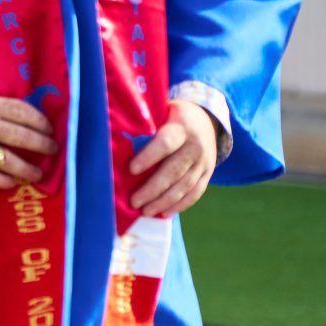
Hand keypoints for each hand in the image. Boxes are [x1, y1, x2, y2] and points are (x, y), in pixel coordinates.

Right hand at [0, 80, 60, 189]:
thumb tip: (16, 114)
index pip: (26, 113)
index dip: (42, 122)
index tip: (49, 129)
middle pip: (25, 138)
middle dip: (44, 145)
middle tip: (53, 150)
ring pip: (12, 162)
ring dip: (29, 169)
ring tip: (37, 173)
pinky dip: (5, 182)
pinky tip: (13, 182)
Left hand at [128, 101, 220, 217]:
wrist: (207, 120)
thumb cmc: (172, 116)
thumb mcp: (162, 113)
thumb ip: (147, 127)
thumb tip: (117, 142)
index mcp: (181, 128)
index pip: (164, 144)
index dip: (148, 158)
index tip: (131, 170)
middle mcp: (195, 146)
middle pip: (173, 171)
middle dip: (153, 189)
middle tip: (134, 201)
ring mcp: (204, 162)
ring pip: (184, 186)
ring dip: (164, 201)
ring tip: (146, 211)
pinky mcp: (208, 173)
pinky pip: (196, 192)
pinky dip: (180, 205)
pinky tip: (165, 213)